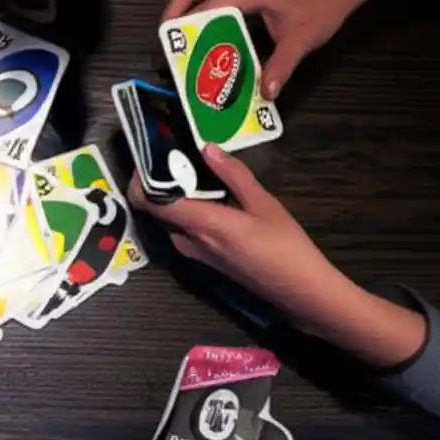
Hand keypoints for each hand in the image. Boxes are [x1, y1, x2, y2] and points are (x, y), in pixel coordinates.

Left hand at [129, 144, 428, 366]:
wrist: (300, 290)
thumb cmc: (285, 246)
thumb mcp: (263, 204)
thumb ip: (233, 175)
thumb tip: (207, 148)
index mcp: (200, 225)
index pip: (150, 203)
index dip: (140, 180)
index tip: (148, 158)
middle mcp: (188, 241)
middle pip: (156, 210)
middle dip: (157, 184)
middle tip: (171, 156)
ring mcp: (194, 253)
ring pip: (169, 220)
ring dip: (172, 197)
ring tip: (188, 168)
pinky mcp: (204, 258)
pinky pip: (183, 229)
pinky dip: (185, 210)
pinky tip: (205, 193)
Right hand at [161, 0, 366, 99]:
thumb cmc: (323, 4)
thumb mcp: (303, 38)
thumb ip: (282, 66)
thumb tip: (265, 94)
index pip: (203, 8)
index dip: (184, 29)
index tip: (173, 53)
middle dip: (171, 15)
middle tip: (166, 45)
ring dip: (183, 12)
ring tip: (180, 43)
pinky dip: (200, 11)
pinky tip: (205, 36)